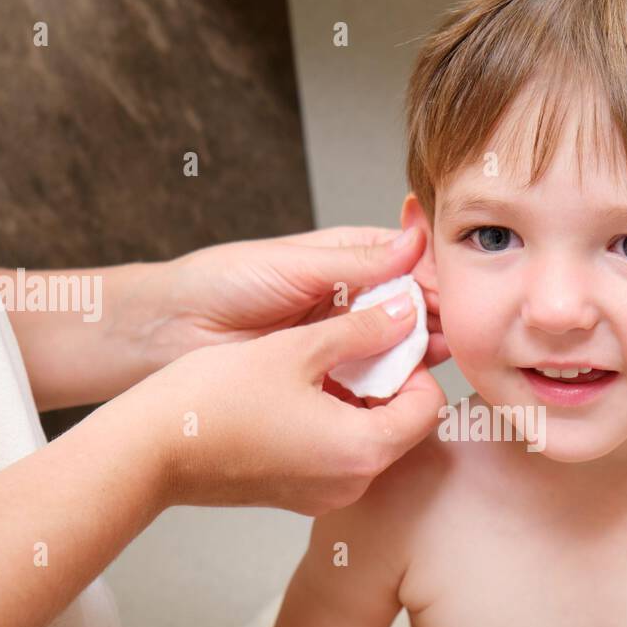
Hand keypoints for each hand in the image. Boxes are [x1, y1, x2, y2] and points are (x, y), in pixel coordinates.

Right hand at [113, 292, 444, 514]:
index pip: (429, 405)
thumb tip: (407, 309)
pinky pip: (337, 456)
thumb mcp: (297, 348)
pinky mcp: (298, 496)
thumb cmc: (214, 401)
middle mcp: (353, 483)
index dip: (414, 364)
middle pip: (403, 425)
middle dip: (389, 381)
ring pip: (370, 440)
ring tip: (320, 363)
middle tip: (355, 343)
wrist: (147, 453)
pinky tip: (296, 392)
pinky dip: (332, 423)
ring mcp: (325, 496)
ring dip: (359, 400)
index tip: (384, 336)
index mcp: (364, 451)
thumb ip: (363, 328)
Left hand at [128, 226, 448, 368]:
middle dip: (432, 320)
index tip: (456, 293)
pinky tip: (406, 388)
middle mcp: (348, 302)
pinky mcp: (325, 381)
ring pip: (393, 350)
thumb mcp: (295, 265)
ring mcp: (338, 343)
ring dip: (416, 355)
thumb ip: (358, 261)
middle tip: (459, 330)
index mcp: (345, 260)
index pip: (406, 266)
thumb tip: (415, 239)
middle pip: (407, 312)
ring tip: (440, 358)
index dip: (432, 280)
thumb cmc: (220, 284)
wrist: (167, 332)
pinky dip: (387, 388)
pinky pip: (367, 386)